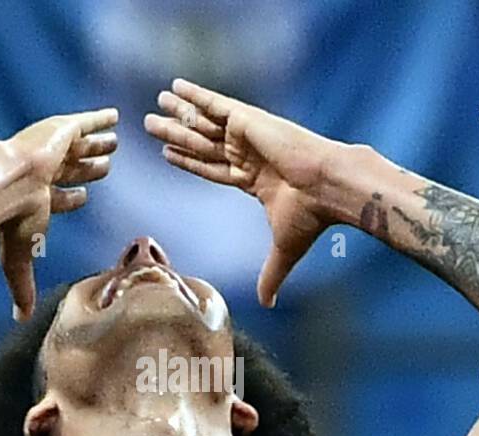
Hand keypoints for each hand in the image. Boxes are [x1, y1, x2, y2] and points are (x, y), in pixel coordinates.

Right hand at [0, 108, 118, 319]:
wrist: (7, 182)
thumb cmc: (11, 219)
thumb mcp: (19, 257)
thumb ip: (23, 286)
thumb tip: (19, 321)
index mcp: (37, 200)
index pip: (60, 199)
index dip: (73, 200)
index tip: (85, 198)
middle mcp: (45, 174)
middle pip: (73, 171)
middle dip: (89, 170)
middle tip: (107, 167)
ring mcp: (53, 151)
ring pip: (81, 149)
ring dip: (97, 147)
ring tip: (115, 142)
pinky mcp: (60, 130)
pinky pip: (85, 122)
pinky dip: (99, 119)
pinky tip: (114, 116)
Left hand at [143, 79, 342, 305]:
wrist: (328, 187)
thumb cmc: (311, 216)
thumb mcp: (283, 250)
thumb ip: (270, 274)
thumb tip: (267, 304)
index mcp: (254, 180)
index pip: (212, 169)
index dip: (189, 162)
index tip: (167, 155)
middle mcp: (248, 154)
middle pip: (201, 144)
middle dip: (176, 135)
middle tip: (150, 125)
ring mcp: (248, 136)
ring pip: (204, 124)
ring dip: (179, 115)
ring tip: (156, 105)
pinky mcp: (248, 120)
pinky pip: (215, 105)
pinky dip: (195, 95)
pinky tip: (175, 88)